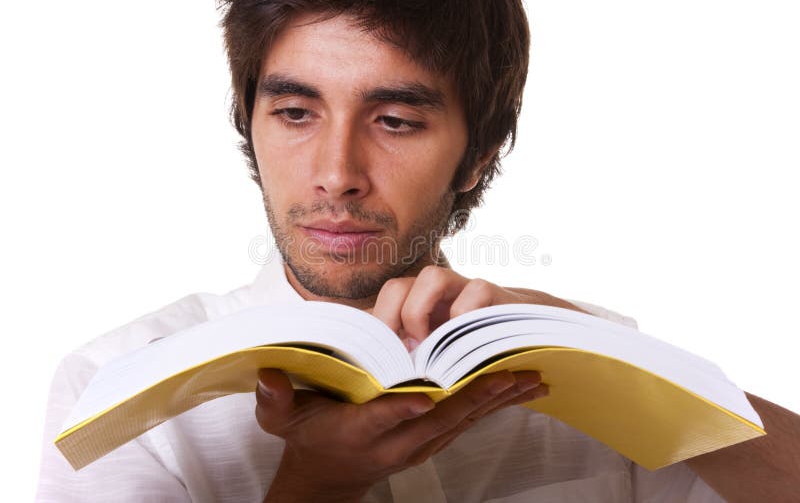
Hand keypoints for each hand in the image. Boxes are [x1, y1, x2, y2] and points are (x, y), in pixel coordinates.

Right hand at [257, 367, 547, 501]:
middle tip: (510, 373)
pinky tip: (520, 390)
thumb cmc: (308, 436)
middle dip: (475, 397)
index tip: (427, 393)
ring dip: (496, 400)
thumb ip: (275, 400)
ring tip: (531, 379)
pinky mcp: (431, 441)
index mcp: (358, 431)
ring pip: (462, 420)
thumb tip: (268, 375)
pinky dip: (493, 405)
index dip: (402, 406)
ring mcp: (417, 445)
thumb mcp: (281, 420)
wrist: (328, 477)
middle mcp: (395, 442)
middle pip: (439, 419)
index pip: (381, 418)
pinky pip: (467, 422)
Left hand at [370, 264, 585, 347]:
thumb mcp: (438, 355)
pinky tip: (463, 344)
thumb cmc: (474, 349)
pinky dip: (465, 316)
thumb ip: (412, 356)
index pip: (382, 304)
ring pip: (432, 276)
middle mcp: (436, 293)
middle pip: (396, 286)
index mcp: (417, 304)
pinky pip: (476, 291)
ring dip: (421, 312)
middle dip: (389, 319)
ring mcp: (465, 289)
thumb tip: (378, 374)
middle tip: (397, 354)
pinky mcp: (495, 294)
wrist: (528, 331)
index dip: (374, 327)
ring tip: (426, 346)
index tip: (376, 361)